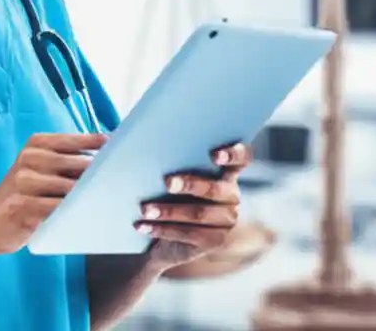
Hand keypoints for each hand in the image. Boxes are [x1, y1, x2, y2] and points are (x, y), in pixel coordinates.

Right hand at [0, 132, 108, 258]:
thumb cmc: (21, 198)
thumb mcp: (38, 173)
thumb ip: (64, 165)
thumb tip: (104, 162)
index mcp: (34, 145)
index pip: (72, 140)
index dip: (96, 143)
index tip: (117, 146)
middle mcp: (28, 159)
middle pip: (76, 164)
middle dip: (99, 175)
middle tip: (121, 182)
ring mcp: (24, 182)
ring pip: (70, 188)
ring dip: (90, 197)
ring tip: (108, 203)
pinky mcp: (23, 206)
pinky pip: (58, 209)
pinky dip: (75, 214)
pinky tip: (86, 217)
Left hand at [133, 141, 251, 269]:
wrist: (155, 233)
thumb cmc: (160, 191)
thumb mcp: (163, 172)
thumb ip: (164, 155)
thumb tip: (132, 133)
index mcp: (225, 171)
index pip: (243, 157)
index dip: (235, 154)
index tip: (214, 154)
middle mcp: (231, 195)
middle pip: (217, 188)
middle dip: (191, 184)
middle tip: (167, 181)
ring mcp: (226, 221)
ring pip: (199, 214)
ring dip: (169, 210)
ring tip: (143, 209)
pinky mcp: (214, 242)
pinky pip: (187, 235)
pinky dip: (162, 229)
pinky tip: (141, 226)